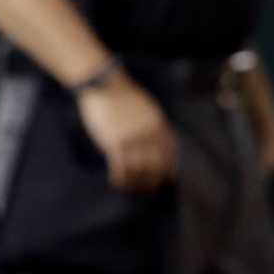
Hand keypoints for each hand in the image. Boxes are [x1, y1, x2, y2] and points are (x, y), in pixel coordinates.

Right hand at [75, 72, 178, 193]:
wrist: (103, 85)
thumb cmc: (122, 96)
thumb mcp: (146, 108)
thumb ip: (152, 125)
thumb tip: (155, 143)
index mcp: (158, 123)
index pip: (170, 152)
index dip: (169, 168)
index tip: (166, 178)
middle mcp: (149, 133)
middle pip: (156, 164)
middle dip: (153, 180)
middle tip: (148, 189)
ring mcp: (133, 138)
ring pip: (139, 169)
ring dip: (136, 182)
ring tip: (131, 187)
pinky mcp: (115, 142)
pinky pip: (120, 167)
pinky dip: (120, 178)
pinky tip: (116, 181)